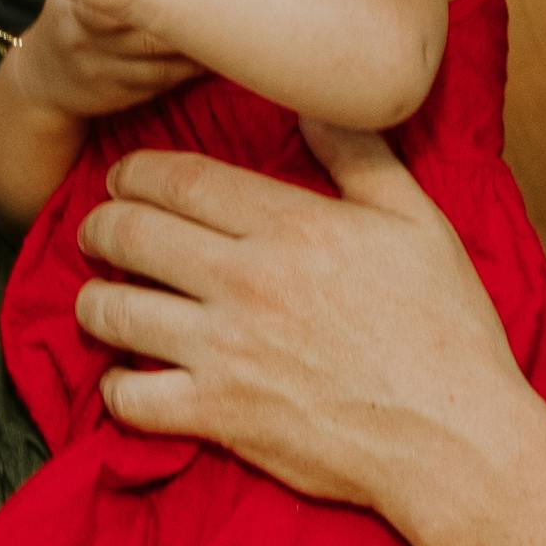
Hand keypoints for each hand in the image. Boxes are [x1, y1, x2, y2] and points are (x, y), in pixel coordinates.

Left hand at [80, 131, 525, 513]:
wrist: (453, 437)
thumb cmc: (448, 332)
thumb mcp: (419, 225)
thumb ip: (361, 158)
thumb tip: (313, 107)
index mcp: (292, 227)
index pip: (180, 180)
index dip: (135, 174)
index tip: (123, 178)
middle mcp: (246, 281)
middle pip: (132, 235)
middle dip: (100, 227)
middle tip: (98, 230)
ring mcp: (225, 352)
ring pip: (115, 313)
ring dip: (93, 303)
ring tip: (96, 300)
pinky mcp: (219, 415)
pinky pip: (131, 399)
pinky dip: (115, 389)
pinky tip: (123, 380)